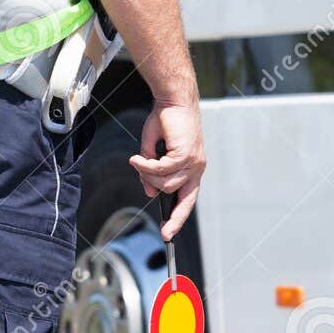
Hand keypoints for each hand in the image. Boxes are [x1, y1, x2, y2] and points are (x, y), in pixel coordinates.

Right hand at [129, 99, 204, 240]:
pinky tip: (137, 158)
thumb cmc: (165, 122)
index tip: (170, 232)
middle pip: (182, 199)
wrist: (172, 101)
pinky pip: (161, 170)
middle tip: (165, 232)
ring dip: (148, 176)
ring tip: (137, 161)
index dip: (179, 216)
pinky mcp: (186, 155)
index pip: (188, 198)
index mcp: (192, 168)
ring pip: (166, 184)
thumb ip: (152, 172)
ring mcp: (193, 162)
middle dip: (174, 218)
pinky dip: (146, 166)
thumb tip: (150, 192)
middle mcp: (196, 167)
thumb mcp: (155, 152)